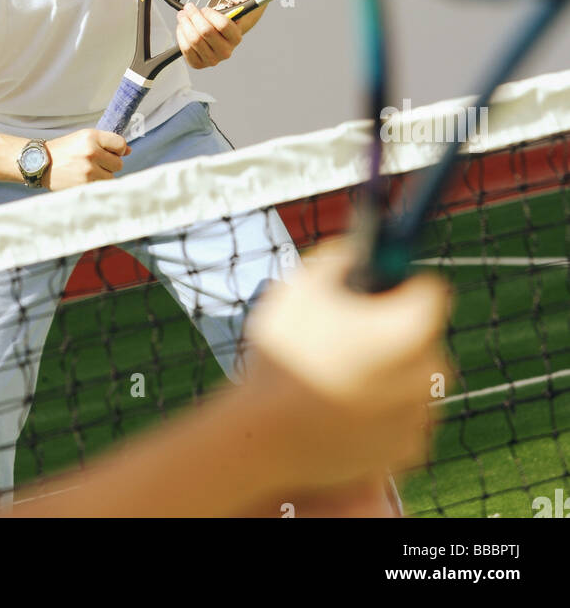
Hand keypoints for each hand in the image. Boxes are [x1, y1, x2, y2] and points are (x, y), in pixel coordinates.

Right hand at [46, 129, 129, 190]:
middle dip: (109, 164)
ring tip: (86, 171)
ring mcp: (88, 170)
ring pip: (111, 177)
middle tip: (94, 162)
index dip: (118, 150)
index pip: (120, 144)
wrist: (40, 163)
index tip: (110, 152)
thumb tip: (128, 151)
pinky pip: (102, 187)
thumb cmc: (65, 150)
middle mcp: (91, 152)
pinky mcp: (84, 185)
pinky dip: (96, 185)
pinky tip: (84, 179)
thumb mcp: (83, 138)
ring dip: (103, 176)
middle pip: (119, 163)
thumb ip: (106, 143)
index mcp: (91, 137)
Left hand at [175, 2, 243, 67]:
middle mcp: (226, 52)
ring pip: (194, 39)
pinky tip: (182, 27)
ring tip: (182, 15)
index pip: (223, 24)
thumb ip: (223, 8)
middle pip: (206, 31)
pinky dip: (181, 35)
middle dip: (194, 16)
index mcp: (236, 38)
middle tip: (188, 7)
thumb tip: (214, 4)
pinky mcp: (198, 64)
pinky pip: (185, 48)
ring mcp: (212, 60)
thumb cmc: (219, 25)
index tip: (204, 8)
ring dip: (185, 24)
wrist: (217, 41)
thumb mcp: (226, 15)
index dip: (210, 14)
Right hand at [243, 237, 449, 495]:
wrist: (267, 438)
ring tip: (339, 373)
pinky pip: (405, 417)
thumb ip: (338, 257)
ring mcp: (420, 416)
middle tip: (351, 333)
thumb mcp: (300, 286)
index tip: (378, 289)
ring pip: (415, 378)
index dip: (402, 284)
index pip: (433, 291)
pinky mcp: (408, 451)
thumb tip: (355, 249)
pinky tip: (345, 406)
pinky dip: (384, 410)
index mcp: (410, 328)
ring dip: (391, 371)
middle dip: (397, 331)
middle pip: (426, 336)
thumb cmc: (283, 358)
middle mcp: (427, 373)